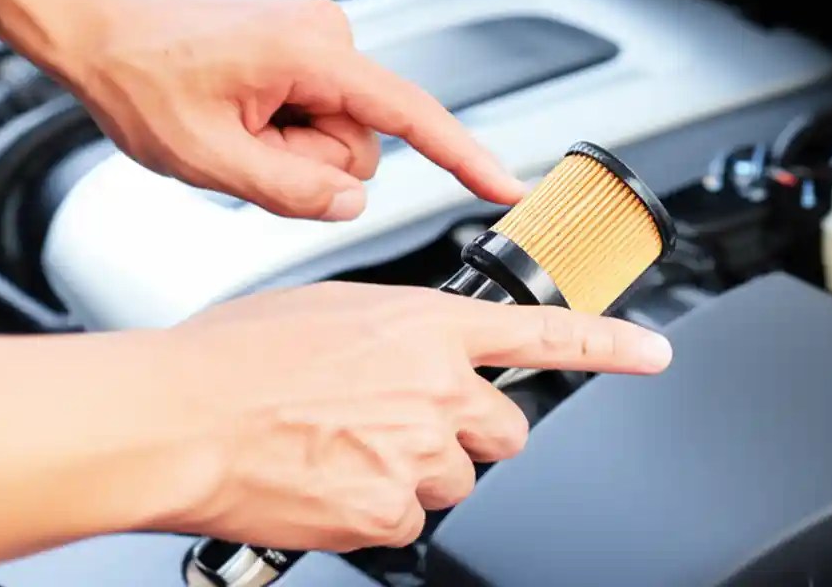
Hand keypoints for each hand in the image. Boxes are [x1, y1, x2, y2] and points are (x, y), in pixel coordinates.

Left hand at [51, 0, 526, 220]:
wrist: (107, 36)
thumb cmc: (143, 81)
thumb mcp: (209, 159)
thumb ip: (290, 192)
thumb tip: (350, 205)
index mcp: (311, 53)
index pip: (409, 116)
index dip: (461, 158)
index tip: (504, 186)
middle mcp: (327, 36)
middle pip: (362, 145)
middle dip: (308, 164)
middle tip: (243, 146)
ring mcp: (318, 42)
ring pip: (341, 138)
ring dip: (293, 151)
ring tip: (237, 128)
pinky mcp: (307, 54)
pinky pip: (321, 118)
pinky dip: (287, 134)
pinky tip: (244, 116)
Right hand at [152, 282, 672, 552]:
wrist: (179, 418)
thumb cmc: (231, 356)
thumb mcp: (325, 308)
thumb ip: (392, 329)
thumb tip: (408, 349)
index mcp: (425, 325)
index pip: (546, 335)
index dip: (611, 346)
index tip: (652, 354)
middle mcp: (437, 387)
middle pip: (505, 429)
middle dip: (470, 433)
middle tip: (410, 428)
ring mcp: (418, 454)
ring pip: (455, 479)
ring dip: (415, 472)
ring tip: (344, 451)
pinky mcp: (388, 513)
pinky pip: (406, 522)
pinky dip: (374, 509)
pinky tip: (327, 484)